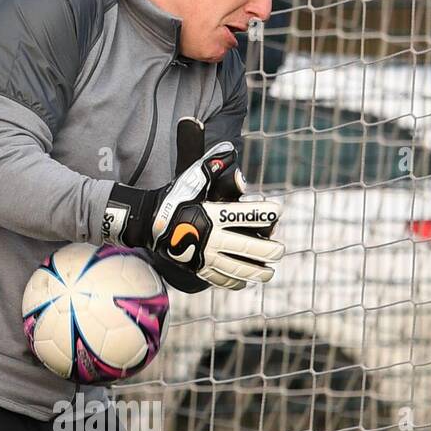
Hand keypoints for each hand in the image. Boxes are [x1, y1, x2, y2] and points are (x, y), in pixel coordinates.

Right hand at [104, 117, 283, 291]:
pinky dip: (235, 281)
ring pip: (238, 268)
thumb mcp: (193, 177)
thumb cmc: (176, 196)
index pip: (247, 214)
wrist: (150, 222)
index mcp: (214, 213)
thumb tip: (230, 148)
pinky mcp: (198, 267)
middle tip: (280, 251)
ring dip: (257, 271)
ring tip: (269, 272)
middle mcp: (211, 236)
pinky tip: (246, 281)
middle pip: (248, 247)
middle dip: (268, 250)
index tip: (278, 211)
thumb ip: (212, 164)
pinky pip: (220, 278)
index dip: (265, 213)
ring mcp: (205, 255)